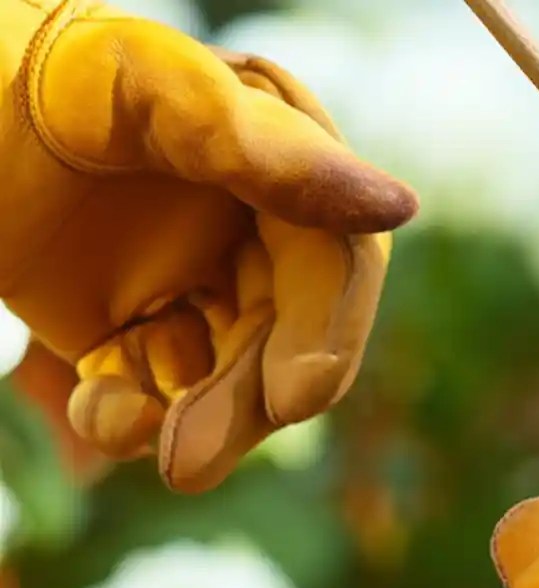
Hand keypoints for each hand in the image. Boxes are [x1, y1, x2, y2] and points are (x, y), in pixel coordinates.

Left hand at [1, 1, 417, 490]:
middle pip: (289, 334)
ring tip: (147, 448)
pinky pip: (156, 392)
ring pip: (232, 376)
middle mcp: (250, 227)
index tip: (295, 401)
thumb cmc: (38, 74)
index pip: (335, 259)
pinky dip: (133, 416)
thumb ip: (268, 148)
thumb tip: (397, 207)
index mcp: (279, 160)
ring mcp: (192, 280)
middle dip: (247, 399)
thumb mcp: (150, 91)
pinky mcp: (131, 328)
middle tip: (191, 459)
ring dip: (201, 421)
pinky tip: (98, 404)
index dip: (327, 331)